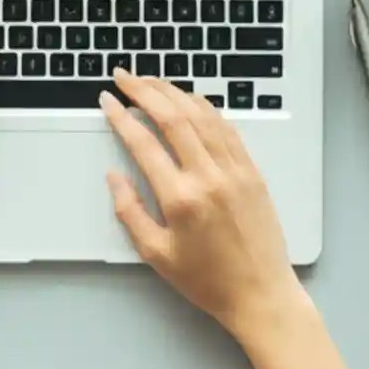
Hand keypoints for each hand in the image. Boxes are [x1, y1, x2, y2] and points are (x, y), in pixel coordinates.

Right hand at [99, 68, 307, 336]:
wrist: (261, 293)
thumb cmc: (206, 280)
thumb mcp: (156, 254)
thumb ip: (129, 212)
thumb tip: (114, 176)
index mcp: (181, 198)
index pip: (144, 143)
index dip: (121, 116)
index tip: (107, 100)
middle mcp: (209, 176)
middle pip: (173, 117)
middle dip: (145, 90)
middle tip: (124, 76)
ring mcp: (235, 170)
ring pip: (202, 115)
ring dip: (174, 91)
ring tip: (152, 80)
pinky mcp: (252, 170)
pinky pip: (226, 128)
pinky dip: (205, 107)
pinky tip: (190, 99)